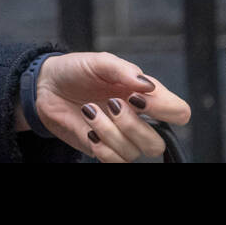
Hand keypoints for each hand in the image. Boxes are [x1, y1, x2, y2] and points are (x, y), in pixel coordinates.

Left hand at [26, 51, 190, 161]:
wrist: (46, 85)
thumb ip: (124, 70)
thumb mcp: (99, 61)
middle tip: (111, 104)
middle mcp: (138, 119)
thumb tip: (148, 86)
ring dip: (109, 132)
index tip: (137, 98)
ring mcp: (121, 137)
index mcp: (145, 95)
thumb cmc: (76, 70)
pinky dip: (102, 148)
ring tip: (89, 111)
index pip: (179, 112)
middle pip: (158, 143)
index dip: (166, 110)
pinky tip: (89, 130)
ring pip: (134, 153)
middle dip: (133, 126)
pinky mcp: (103, 149)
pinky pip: (115, 163)